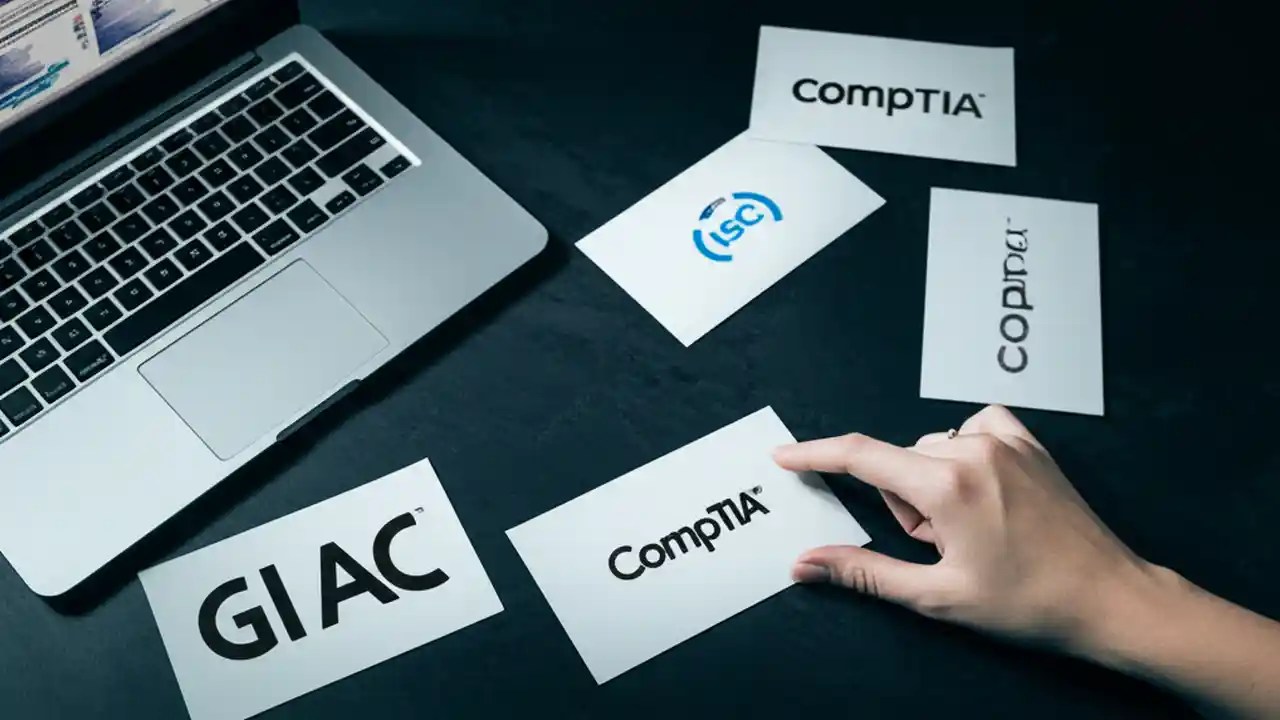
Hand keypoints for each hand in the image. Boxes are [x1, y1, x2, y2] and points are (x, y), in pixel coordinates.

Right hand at [773, 405, 1158, 651]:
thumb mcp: (937, 596)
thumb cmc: (1031, 603)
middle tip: (942, 546)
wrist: (1109, 600)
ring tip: (971, 529)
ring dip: (934, 485)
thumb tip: (809, 564)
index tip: (786, 456)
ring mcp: (1007, 443)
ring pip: (932, 449)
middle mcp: (975, 451)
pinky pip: (973, 430)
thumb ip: (864, 572)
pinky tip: (984, 489)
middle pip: (899, 462)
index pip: (860, 457)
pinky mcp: (1030, 444)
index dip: (815, 455)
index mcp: (947, 486)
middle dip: (904, 504)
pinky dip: (964, 455)